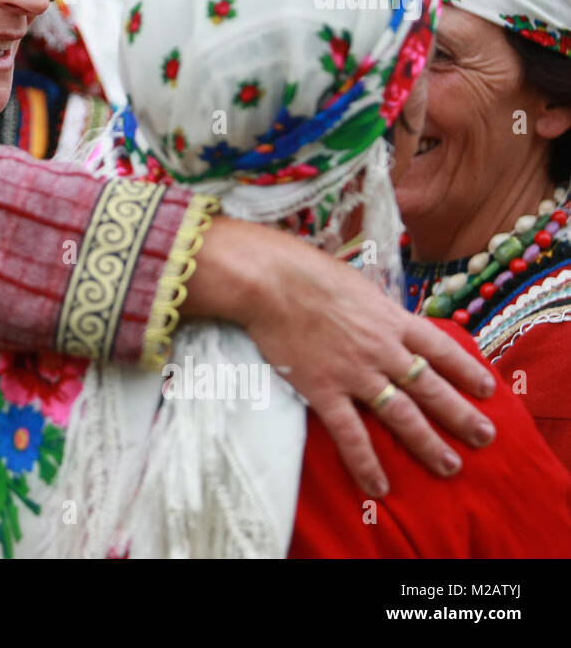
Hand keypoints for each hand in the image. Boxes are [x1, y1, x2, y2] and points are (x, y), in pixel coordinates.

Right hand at [184, 217, 495, 496]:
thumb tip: (381, 315)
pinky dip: (366, 462)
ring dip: (428, 443)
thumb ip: (374, 307)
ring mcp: (355, 373)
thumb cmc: (306, 272)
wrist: (271, 282)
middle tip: (484, 437)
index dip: (466, 369)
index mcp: (391, 319)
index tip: (486, 388)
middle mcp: (383, 349)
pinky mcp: (324, 390)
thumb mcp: (356, 284)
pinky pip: (350, 434)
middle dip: (461, 414)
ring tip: (449, 466)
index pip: (440, 348)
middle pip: (431, 387)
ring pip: (402, 415)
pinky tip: (378, 485)